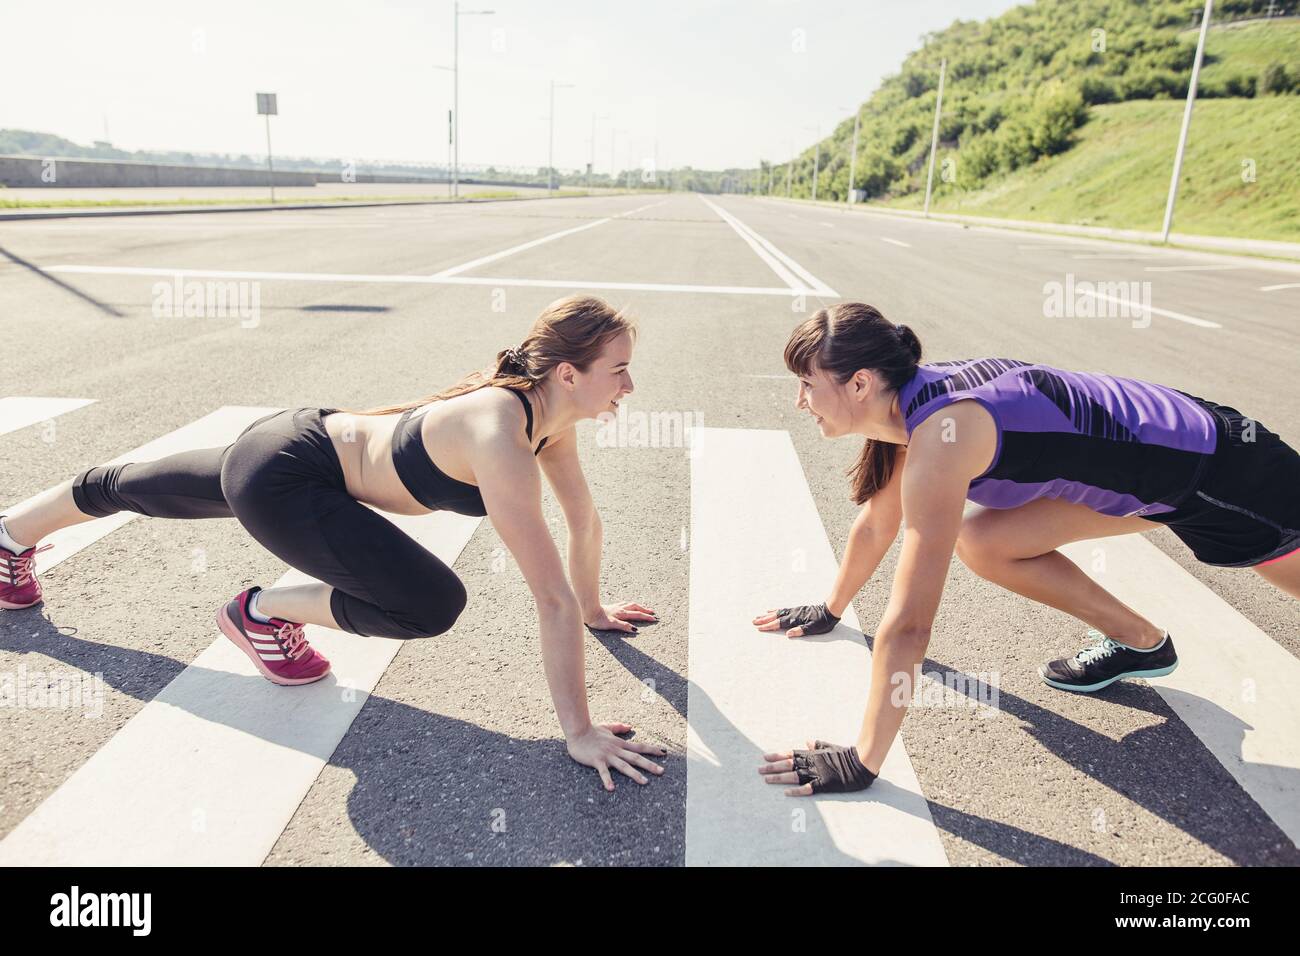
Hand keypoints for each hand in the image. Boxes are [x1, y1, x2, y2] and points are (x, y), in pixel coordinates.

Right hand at [566, 722, 667, 790]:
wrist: (578, 730)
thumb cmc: (591, 730)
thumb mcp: (607, 727)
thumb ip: (619, 727)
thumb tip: (630, 726)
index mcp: (619, 743)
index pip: (639, 747)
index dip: (652, 750)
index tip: (664, 754)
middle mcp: (616, 750)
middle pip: (636, 758)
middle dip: (649, 765)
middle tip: (662, 771)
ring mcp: (607, 755)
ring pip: (624, 766)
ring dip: (635, 774)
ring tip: (645, 782)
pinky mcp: (597, 761)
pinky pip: (603, 772)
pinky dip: (607, 780)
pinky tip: (611, 788)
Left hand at [585, 601, 657, 633]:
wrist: (588, 611)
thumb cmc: (598, 619)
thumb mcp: (611, 625)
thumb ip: (623, 626)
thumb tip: (635, 629)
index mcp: (622, 613)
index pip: (637, 614)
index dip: (646, 617)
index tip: (654, 619)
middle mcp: (621, 608)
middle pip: (636, 607)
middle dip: (644, 610)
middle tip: (652, 612)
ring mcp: (616, 607)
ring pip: (630, 604)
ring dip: (638, 606)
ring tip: (643, 608)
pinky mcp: (612, 607)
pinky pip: (624, 604)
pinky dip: (629, 605)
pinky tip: (628, 605)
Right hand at [752, 602, 839, 637]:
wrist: (829, 610)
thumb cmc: (822, 622)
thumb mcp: (812, 629)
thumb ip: (800, 631)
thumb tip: (788, 634)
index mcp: (794, 619)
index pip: (778, 624)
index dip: (768, 626)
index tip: (759, 628)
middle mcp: (792, 614)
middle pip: (775, 617)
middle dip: (764, 620)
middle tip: (753, 622)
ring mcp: (793, 611)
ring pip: (777, 613)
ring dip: (767, 615)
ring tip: (758, 617)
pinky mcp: (796, 609)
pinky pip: (782, 609)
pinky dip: (775, 610)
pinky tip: (770, 610)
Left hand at [757, 739, 876, 795]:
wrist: (860, 762)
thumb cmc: (845, 754)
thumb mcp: (829, 746)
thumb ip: (817, 744)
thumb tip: (807, 740)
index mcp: (811, 754)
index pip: (790, 753)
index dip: (776, 755)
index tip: (764, 757)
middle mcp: (811, 762)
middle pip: (788, 764)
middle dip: (772, 767)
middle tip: (759, 770)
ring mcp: (817, 773)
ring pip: (794, 775)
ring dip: (779, 777)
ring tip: (767, 779)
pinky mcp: (824, 784)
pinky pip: (808, 788)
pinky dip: (797, 790)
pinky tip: (786, 793)